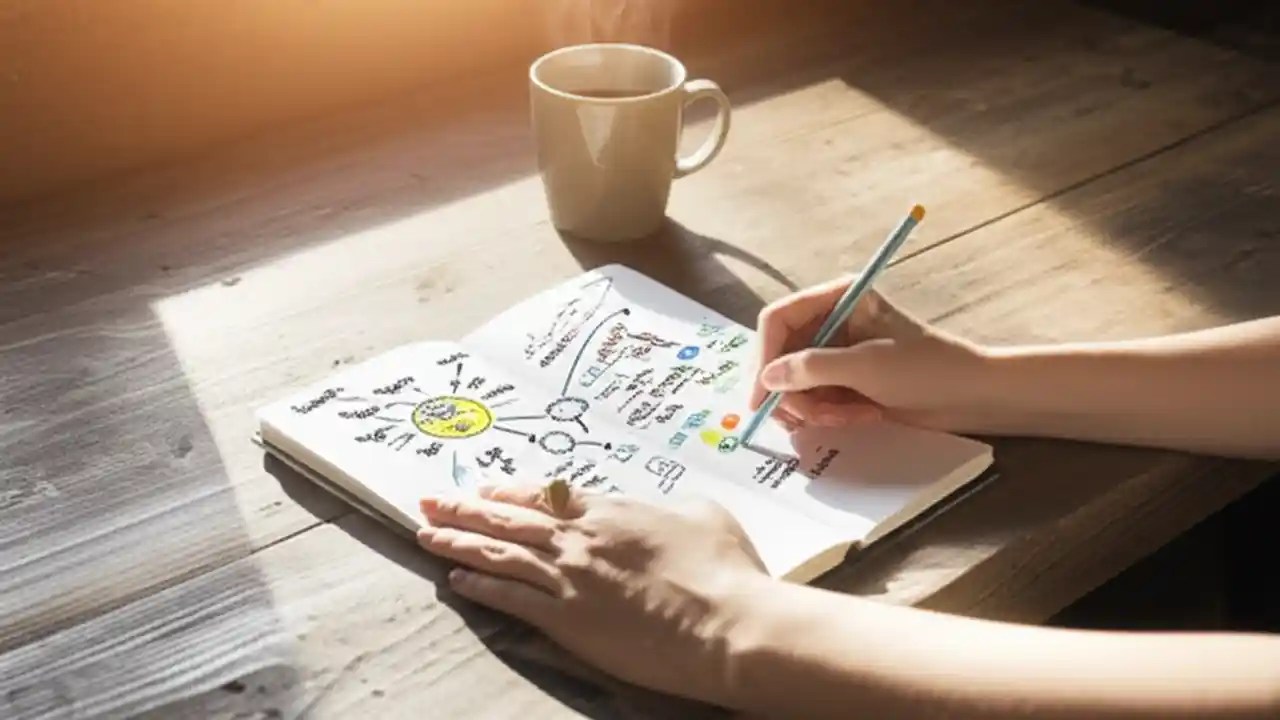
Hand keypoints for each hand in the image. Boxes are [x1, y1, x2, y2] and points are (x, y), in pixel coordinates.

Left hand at [416, 484, 770, 705]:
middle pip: (509, 518)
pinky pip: (508, 598)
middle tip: (431, 500)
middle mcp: (580, 539)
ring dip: (457, 540)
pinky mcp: (565, 619)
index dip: (510, 490)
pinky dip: (478, 585)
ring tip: (426, 532)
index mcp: (612, 509)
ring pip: (499, 553)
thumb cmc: (725, 570)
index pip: (546, 494)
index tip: (485, 487)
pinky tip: (455, 577)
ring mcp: (568, 579)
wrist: (725, 625)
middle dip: (465, 507)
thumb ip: (671, 506)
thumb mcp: (704, 514)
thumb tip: (662, 508)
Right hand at [750, 277, 989, 430]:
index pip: (778, 319)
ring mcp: (837, 353)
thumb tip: (766, 379)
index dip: (764, 356)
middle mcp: (831, 321)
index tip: (760, 397)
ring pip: (794, 383)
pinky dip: (828, 415)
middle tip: (804, 419)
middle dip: (792, 391)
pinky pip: (814, 399)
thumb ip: (811, 368)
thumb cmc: (925, 369)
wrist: (971, 396)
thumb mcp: (865, 366)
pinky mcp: (845, 382)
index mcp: (837, 299)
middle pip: (781, 355)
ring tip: (846, 417)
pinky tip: (858, 418)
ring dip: (814, 407)